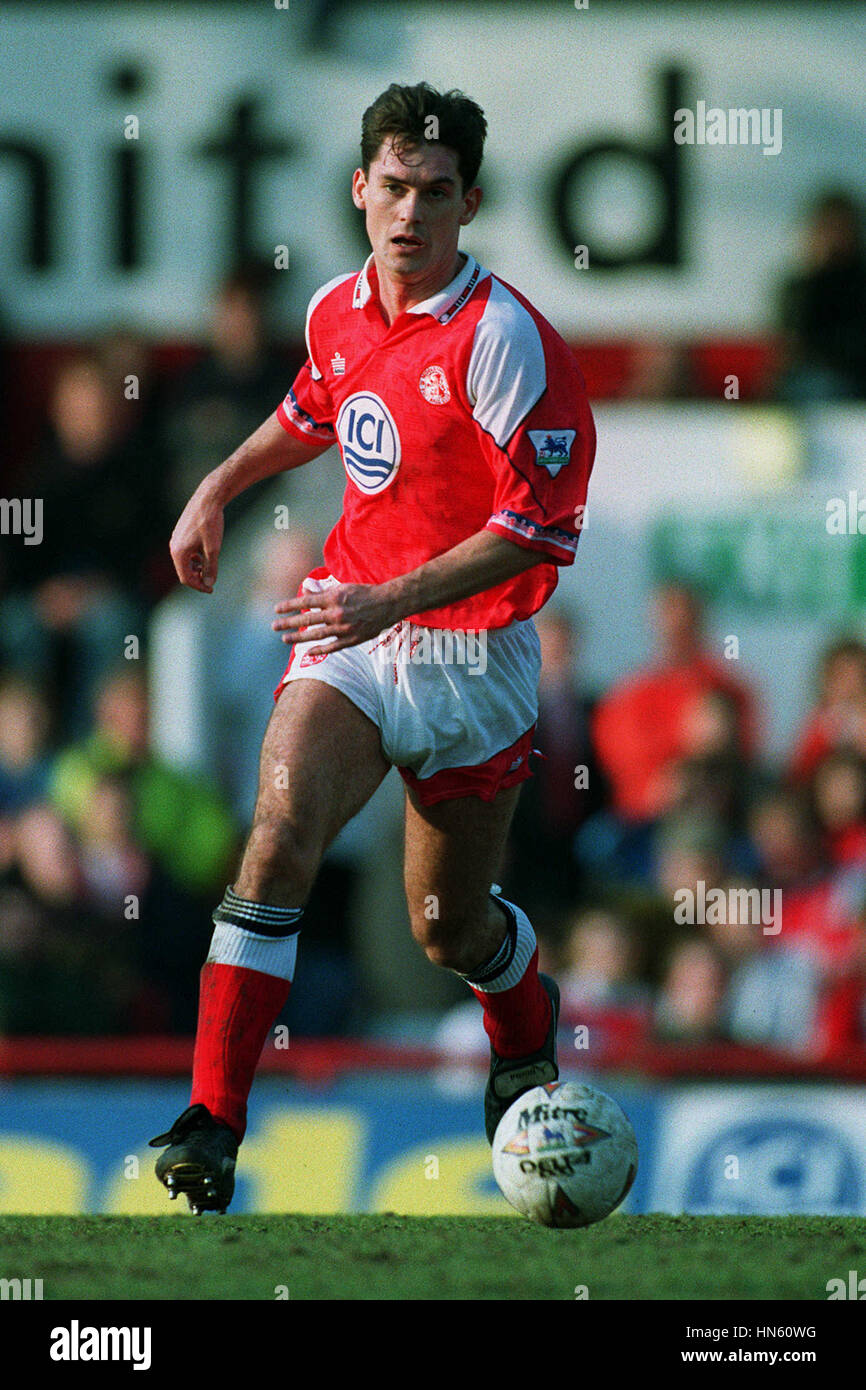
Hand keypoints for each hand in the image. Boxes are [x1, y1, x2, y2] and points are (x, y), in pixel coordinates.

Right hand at [169, 488, 223, 591]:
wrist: (208, 499)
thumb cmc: (210, 524)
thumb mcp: (213, 549)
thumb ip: (211, 568)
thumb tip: (209, 584)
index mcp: (179, 553)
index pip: (186, 578)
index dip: (199, 586)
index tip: (211, 589)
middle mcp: (174, 547)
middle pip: (183, 571)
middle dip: (197, 578)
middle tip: (211, 581)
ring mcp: (176, 539)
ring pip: (184, 561)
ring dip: (196, 568)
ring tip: (209, 569)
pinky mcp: (180, 533)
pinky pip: (185, 552)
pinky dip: (194, 558)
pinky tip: (204, 556)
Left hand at [272, 582, 399, 653]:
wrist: (388, 604)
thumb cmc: (364, 593)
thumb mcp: (343, 588)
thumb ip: (323, 592)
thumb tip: (305, 591)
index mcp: (334, 597)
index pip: (306, 602)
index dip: (290, 606)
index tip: (277, 609)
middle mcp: (337, 613)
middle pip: (307, 619)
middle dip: (288, 623)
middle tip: (274, 626)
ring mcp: (344, 628)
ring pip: (316, 634)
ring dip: (299, 637)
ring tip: (285, 638)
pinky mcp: (352, 639)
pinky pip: (332, 647)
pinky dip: (320, 650)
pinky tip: (308, 652)